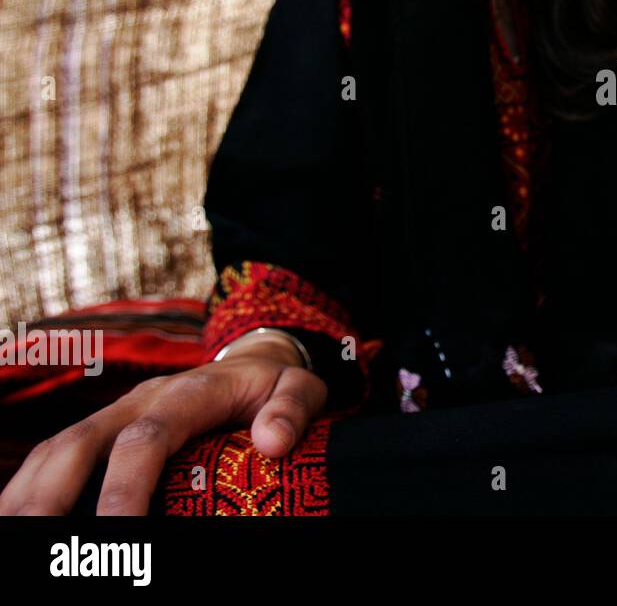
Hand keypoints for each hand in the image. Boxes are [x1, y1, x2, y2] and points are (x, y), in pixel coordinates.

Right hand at [0, 334, 326, 514]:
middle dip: (54, 496)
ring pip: (58, 448)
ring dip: (30, 493)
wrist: (255, 359)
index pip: (147, 438)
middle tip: (42, 544)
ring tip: (20, 536)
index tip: (121, 535)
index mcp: (190, 391)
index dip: (128, 487)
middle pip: (81, 443)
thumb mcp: (301, 387)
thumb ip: (292, 409)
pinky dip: (31, 485)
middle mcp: (141, 399)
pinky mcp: (103, 428)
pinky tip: (19, 517)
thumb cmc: (274, 385)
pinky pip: (55, 454)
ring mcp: (117, 413)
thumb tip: (273, 443)